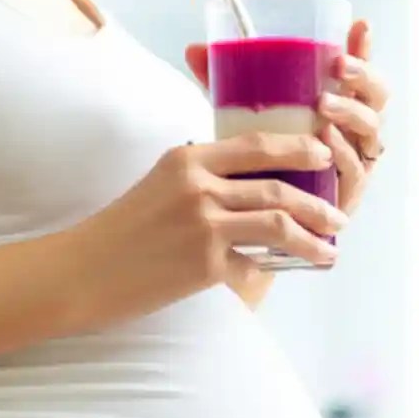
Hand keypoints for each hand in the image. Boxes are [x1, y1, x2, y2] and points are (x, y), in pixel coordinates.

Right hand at [72, 135, 348, 318]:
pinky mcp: (203, 263)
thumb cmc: (120, 231)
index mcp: (187, 158)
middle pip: (276, 186)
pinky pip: (255, 263)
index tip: (323, 153)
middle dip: (317, 200)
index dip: (298, 147)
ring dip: (313, 237)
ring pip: (277, 224)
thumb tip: (249, 180)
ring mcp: (202, 224)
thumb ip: (202, 176)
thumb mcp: (159, 184)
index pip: (256, 143)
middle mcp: (197, 185)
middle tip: (338, 212)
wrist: (81, 272)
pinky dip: (276, 269)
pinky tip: (291, 273)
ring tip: (330, 248)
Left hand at [185, 19, 390, 214]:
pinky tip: (326, 142)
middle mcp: (352, 131)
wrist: (258, 218)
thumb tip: (193, 49)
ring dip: (350, 113)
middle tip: (339, 65)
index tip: (359, 26)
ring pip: (370, 131)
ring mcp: (354, 161)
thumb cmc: (258, 161)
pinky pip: (355, 171)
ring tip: (323, 105)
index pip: (359, 71)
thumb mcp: (246, 115)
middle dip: (364, 77)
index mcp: (338, 105)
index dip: (366, 48)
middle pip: (377, 97)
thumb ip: (227, 84)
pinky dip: (342, 153)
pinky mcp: (347, 193)